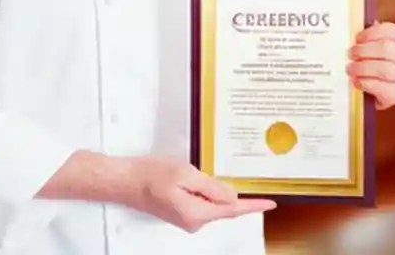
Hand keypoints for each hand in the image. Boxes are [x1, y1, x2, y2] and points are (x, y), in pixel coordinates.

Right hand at [123, 156, 275, 232]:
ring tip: (178, 174)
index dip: (253, 205)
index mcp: (197, 213)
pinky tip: (178, 180)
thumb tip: (232, 196)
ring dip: (202, 185)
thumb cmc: (149, 175)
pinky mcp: (181, 214)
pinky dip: (196, 189)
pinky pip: (199, 201)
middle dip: (216, 186)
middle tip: (193, 172)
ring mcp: (187, 220)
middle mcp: (194, 222)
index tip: (270, 203)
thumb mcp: (185, 174)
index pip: (233, 210)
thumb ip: (212, 187)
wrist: (124, 181)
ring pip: (209, 201)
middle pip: (221, 204)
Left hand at [348, 21, 394, 109]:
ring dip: (363, 68)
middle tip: (350, 54)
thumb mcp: (366, 46)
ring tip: (350, 69)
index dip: (372, 33)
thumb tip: (351, 28)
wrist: (371, 90)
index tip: (357, 38)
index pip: (391, 31)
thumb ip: (362, 37)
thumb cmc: (367, 62)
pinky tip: (356, 81)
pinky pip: (382, 87)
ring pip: (385, 70)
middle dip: (364, 51)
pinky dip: (365, 83)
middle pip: (387, 49)